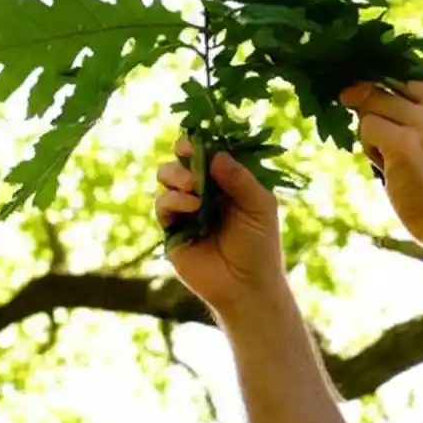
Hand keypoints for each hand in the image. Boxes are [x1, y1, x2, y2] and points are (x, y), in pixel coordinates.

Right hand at [154, 135, 288, 316]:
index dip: (203, 140)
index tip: (202, 135)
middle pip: (182, 158)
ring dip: (177, 175)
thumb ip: (241, 179)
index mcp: (226, 181)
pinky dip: (173, 199)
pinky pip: (162, 205)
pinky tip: (192, 206)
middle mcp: (203, 191)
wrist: (247, 287)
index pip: (209, 151)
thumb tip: (216, 154)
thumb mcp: (259, 206)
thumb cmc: (260, 246)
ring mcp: (185, 209)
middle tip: (190, 154)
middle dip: (184, 152)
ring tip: (195, 187)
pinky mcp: (172, 230)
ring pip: (166, 177)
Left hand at [339, 70, 422, 247]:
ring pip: (368, 104)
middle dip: (372, 110)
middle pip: (379, 81)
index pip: (397, 63)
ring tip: (394, 158)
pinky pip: (366, 128)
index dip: (378, 82)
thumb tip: (347, 89)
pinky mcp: (406, 143)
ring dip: (371, 132)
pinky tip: (389, 168)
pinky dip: (370, 150)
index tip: (384, 111)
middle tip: (393, 143)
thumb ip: (400, 103)